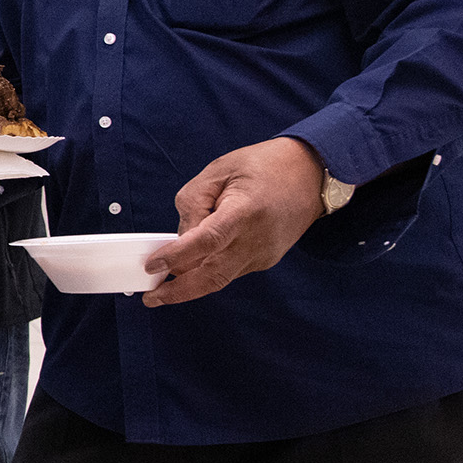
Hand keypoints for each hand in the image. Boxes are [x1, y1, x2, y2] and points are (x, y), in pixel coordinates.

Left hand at [143, 137, 325, 307]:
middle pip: (214, 276)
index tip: (152, 265)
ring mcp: (264, 254)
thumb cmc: (263, 166)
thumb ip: (193, 203)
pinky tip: (198, 257)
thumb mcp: (218, 171)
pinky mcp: (266, 260)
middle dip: (179, 292)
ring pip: (219, 278)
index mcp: (245, 212)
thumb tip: (179, 238)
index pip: (207, 242)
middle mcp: (257, 239)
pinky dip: (209, 268)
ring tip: (165, 276)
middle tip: (152, 297)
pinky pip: (230, 270)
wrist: (311, 173)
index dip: (177, 257)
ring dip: (191, 281)